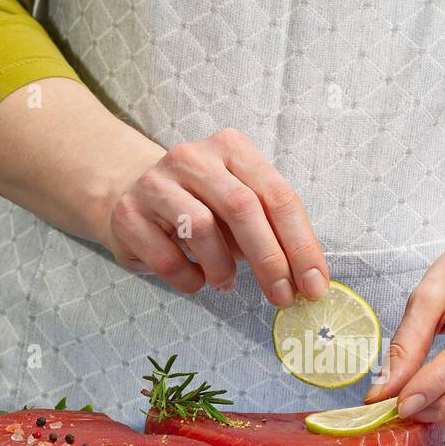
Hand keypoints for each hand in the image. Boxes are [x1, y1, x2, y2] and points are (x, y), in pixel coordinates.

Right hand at [106, 128, 328, 305]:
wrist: (129, 195)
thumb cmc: (200, 206)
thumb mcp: (240, 207)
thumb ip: (270, 231)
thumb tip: (305, 278)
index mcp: (232, 148)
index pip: (278, 195)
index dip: (301, 244)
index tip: (315, 284)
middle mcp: (193, 157)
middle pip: (243, 208)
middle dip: (270, 260)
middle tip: (283, 297)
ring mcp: (156, 183)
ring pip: (202, 229)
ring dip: (223, 268)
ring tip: (227, 282)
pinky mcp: (129, 214)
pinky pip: (167, 257)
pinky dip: (189, 279)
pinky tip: (196, 280)